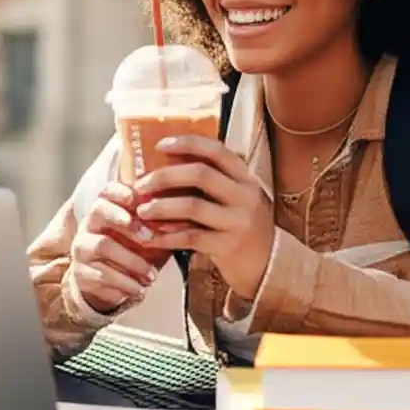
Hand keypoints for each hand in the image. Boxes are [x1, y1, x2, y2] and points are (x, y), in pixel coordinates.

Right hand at [69, 182, 159, 313]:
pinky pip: (101, 274)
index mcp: (106, 208)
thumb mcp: (148, 236)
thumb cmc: (134, 251)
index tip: (135, 199)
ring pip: (103, 245)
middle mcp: (89, 224)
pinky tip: (140, 290)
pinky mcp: (81, 272)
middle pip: (99, 211)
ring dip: (132, 261)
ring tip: (152, 276)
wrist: (108, 284)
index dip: (120, 191)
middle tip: (150, 238)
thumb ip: (161, 226)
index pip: (107, 191)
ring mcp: (82, 247)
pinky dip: (124, 283)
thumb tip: (186, 220)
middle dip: (127, 223)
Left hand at [133, 135, 274, 299]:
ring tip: (141, 210)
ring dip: (161, 207)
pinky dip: (166, 237)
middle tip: (141, 185)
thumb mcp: (236, 198)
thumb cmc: (242, 225)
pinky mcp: (228, 246)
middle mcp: (245, 196)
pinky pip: (190, 238)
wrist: (268, 265)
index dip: (187, 144)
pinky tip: (150, 237)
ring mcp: (238, 221)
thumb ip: (212, 182)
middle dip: (165, 176)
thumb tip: (167, 162)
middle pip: (200, 174)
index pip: (216, 151)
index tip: (160, 144)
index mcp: (245, 178)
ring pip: (192, 206)